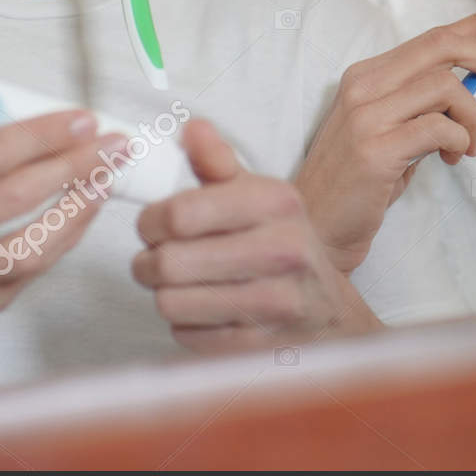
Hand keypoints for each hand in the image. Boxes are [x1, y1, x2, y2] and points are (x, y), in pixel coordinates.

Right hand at [0, 110, 121, 349]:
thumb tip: (36, 127)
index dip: (44, 134)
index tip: (81, 119)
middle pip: (18, 194)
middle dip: (77, 164)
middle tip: (113, 145)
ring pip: (33, 243)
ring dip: (80, 208)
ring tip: (106, 179)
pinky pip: (32, 271)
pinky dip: (64, 240)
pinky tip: (83, 215)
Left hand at [133, 119, 379, 354]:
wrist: (327, 312)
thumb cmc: (280, 246)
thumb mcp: (257, 197)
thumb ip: (217, 162)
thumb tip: (190, 127)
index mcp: (277, 202)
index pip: (180, 213)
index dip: (149, 221)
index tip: (152, 226)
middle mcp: (283, 250)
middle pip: (169, 263)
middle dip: (148, 263)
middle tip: (155, 261)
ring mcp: (275, 302)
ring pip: (172, 303)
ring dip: (165, 296)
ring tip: (179, 286)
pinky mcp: (261, 347)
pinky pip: (189, 336)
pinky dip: (187, 326)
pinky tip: (205, 312)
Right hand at [294, 5, 475, 271]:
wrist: (317, 230)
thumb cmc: (362, 186)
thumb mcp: (409, 141)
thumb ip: (446, 113)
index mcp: (368, 76)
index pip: (433, 36)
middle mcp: (364, 86)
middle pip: (443, 46)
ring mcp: (366, 116)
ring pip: (447, 86)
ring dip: (474, 117)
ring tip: (468, 147)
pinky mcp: (375, 149)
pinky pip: (440, 126)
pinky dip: (460, 138)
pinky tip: (452, 158)